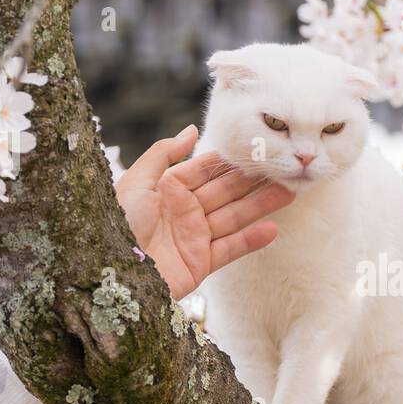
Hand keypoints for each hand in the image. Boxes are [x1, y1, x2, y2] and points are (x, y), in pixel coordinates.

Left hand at [116, 124, 293, 298]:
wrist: (113, 273)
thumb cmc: (117, 224)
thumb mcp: (136, 182)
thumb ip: (163, 154)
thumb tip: (191, 130)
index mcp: (167, 189)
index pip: (206, 170)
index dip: (231, 161)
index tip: (258, 148)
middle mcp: (184, 211)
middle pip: (226, 192)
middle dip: (254, 181)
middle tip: (283, 169)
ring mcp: (194, 238)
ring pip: (234, 217)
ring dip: (261, 206)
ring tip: (289, 193)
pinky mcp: (200, 264)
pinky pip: (230, 249)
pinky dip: (251, 240)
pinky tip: (272, 229)